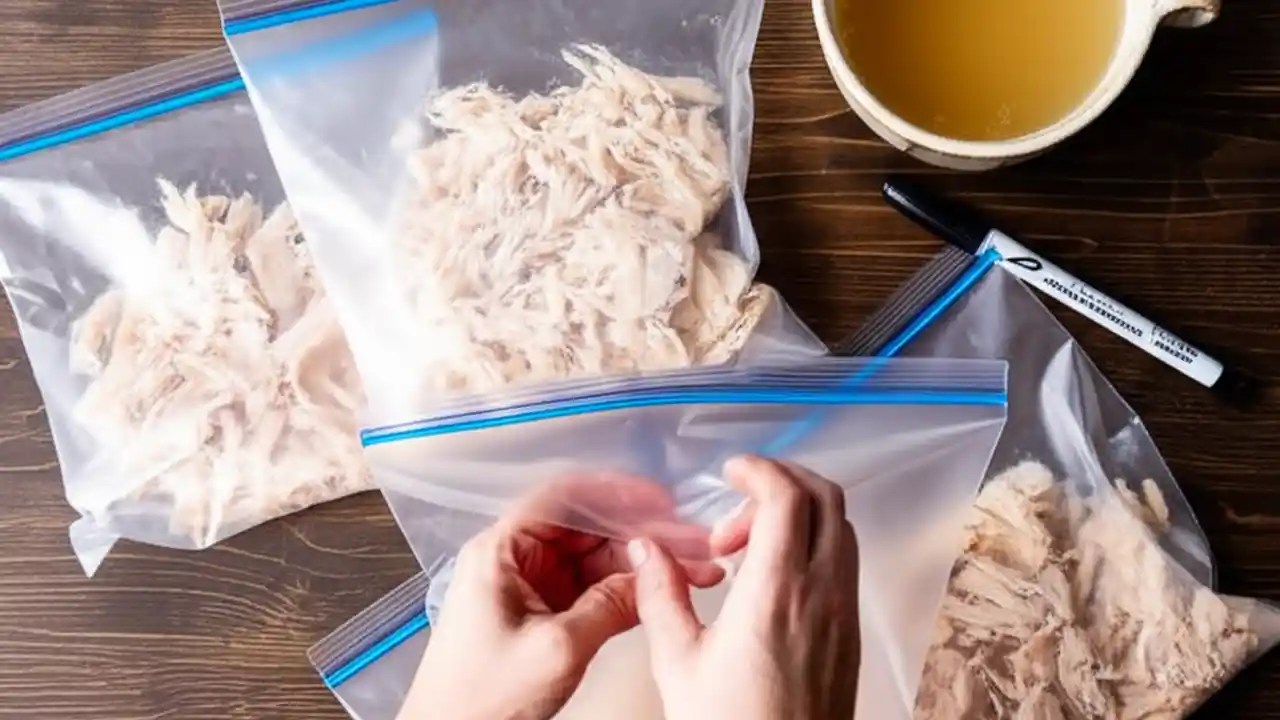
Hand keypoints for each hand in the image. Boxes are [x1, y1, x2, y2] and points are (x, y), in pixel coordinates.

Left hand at [399, 474, 723, 719]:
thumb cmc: (480, 697)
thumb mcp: (555, 650)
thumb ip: (608, 606)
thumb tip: (653, 575)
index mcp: (501, 552)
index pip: (563, 498)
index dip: (616, 494)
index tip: (662, 502)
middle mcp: (513, 560)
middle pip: (585, 528)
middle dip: (640, 533)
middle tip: (691, 542)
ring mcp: (526, 588)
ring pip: (593, 560)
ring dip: (639, 564)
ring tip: (693, 568)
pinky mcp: (538, 615)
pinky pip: (588, 590)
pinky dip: (623, 591)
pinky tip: (659, 593)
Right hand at [630, 456, 860, 719]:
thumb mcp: (678, 663)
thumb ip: (660, 595)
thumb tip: (646, 548)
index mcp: (777, 592)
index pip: (787, 497)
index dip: (759, 469)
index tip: (729, 472)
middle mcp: (821, 593)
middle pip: (826, 498)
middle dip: (781, 482)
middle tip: (734, 505)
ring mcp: (842, 612)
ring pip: (840, 529)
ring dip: (797, 516)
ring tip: (744, 550)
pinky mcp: (848, 633)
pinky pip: (842, 564)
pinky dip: (811, 547)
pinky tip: (768, 580)